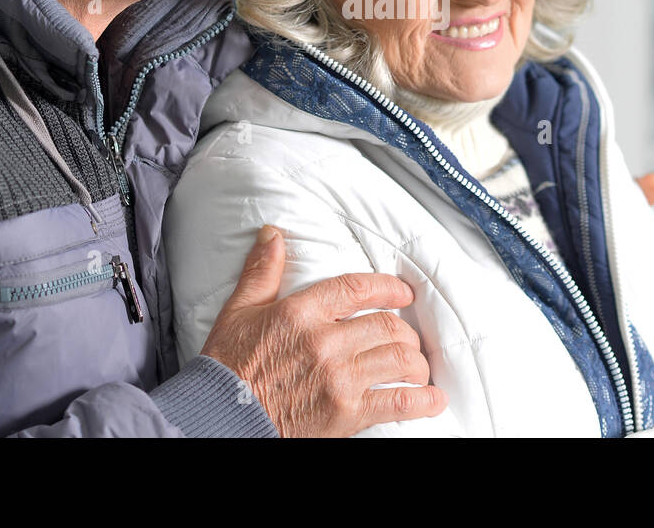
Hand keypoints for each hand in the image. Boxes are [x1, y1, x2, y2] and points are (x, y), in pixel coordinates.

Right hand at [200, 225, 447, 436]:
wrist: (219, 418)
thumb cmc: (227, 366)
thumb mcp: (239, 310)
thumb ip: (261, 271)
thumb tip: (273, 233)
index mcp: (301, 313)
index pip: (358, 288)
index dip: (388, 288)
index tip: (403, 293)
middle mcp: (325, 342)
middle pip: (387, 326)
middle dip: (404, 331)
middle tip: (406, 337)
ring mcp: (339, 380)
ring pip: (399, 359)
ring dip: (415, 361)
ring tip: (415, 365)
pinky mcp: (347, 414)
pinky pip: (398, 403)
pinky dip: (423, 400)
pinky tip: (434, 399)